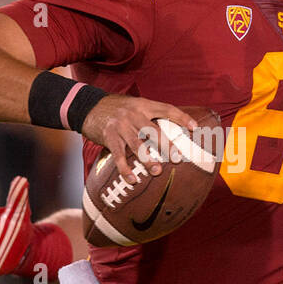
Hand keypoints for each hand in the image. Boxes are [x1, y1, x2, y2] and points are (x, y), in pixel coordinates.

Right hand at [78, 95, 197, 182]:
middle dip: (167, 145)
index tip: (194, 127)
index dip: (181, 117)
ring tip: (157, 171)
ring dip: (148, 159)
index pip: (167, 109)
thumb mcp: (133, 105)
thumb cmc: (116, 109)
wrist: (88, 106)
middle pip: (154, 131)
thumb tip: (168, 131)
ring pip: (138, 145)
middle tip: (177, 158)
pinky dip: (126, 169)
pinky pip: (119, 156)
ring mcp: (121, 126)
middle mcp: (133, 114)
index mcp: (143, 105)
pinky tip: (132, 179)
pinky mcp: (110, 137)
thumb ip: (148, 115)